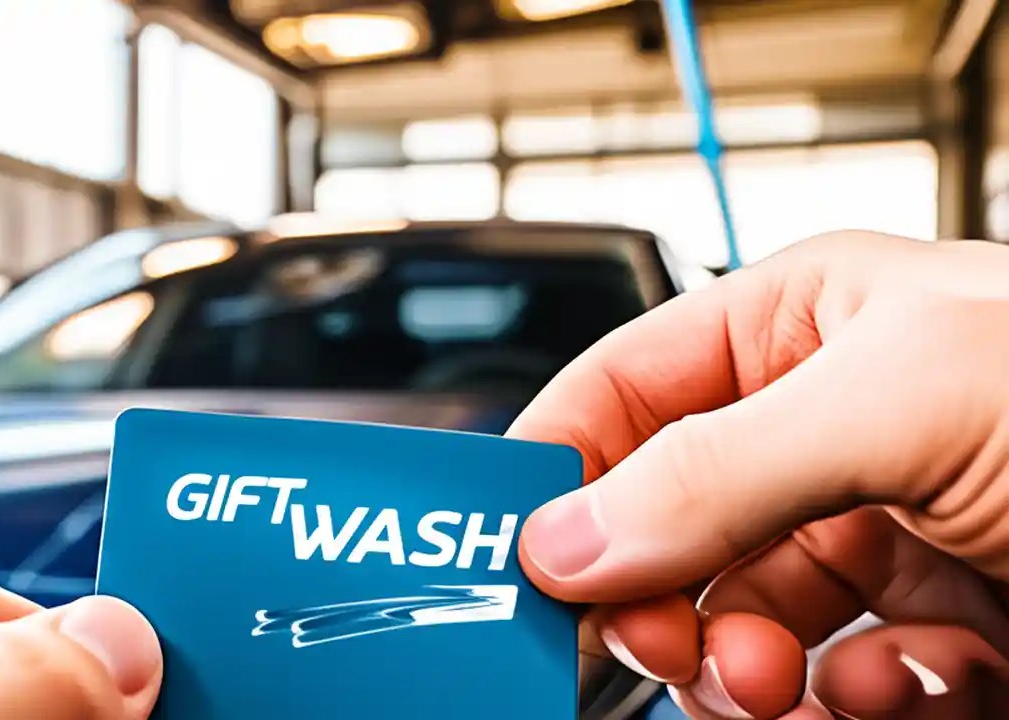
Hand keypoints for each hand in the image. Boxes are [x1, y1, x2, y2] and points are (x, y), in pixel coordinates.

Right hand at [509, 232, 1008, 718]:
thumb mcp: (903, 398)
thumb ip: (719, 467)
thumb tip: (569, 536)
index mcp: (804, 323)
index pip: (623, 390)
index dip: (558, 467)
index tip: (516, 555)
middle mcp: (829, 425)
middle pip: (665, 522)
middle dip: (654, 592)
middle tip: (656, 638)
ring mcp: (883, 526)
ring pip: (741, 617)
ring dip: (744, 666)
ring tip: (772, 682)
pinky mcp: (940, 621)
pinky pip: (842, 681)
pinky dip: (852, 702)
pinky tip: (898, 683)